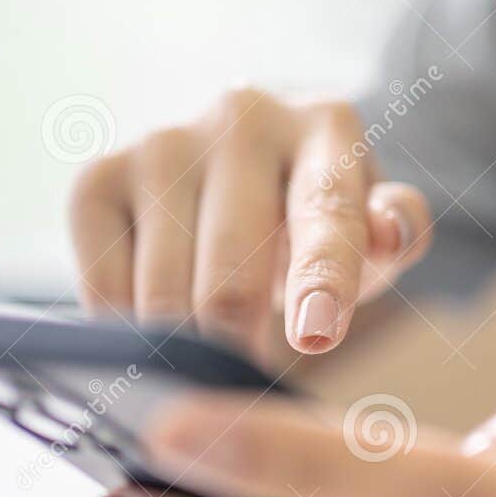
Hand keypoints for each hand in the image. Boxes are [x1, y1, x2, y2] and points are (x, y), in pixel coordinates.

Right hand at [68, 88, 431, 356]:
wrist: (239, 180)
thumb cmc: (319, 225)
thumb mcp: (374, 236)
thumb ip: (398, 236)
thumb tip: (391, 229)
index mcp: (327, 126)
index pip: (326, 213)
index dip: (322, 279)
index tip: (316, 336)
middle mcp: (242, 117)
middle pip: (230, 276)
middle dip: (237, 345)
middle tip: (243, 379)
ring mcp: (162, 143)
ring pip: (162, 293)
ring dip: (184, 346)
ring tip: (208, 350)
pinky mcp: (97, 178)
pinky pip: (103, 289)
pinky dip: (129, 330)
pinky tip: (158, 325)